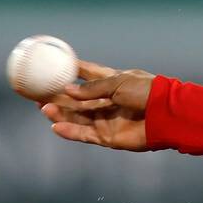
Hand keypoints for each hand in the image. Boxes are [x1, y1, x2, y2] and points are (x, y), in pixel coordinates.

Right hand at [38, 59, 155, 150]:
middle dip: (56, 96)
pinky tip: (55, 125)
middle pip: (76, 99)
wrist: (168, 115)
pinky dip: (70, 131)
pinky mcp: (109, 137)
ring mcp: (107, 119)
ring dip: (60, 113)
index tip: (50, 65)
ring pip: (77, 117)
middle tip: (35, 93)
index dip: (70, 70)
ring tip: (43, 108)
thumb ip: (92, 88)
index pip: (87, 74)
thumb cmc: (147, 93)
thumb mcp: (118, 82)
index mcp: (113, 82)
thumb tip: (66, 89)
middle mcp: (108, 101)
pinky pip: (84, 134)